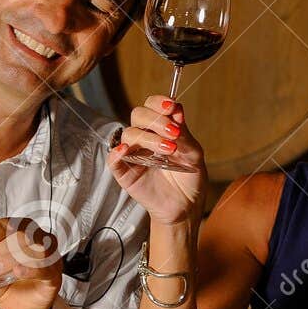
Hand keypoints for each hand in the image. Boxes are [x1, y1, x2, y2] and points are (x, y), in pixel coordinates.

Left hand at [0, 218, 63, 308]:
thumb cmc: (9, 286)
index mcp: (21, 234)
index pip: (7, 224)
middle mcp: (37, 241)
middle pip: (20, 233)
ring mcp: (48, 257)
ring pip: (33, 248)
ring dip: (9, 258)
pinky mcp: (54, 275)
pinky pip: (45, 267)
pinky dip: (29, 268)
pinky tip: (17, 272)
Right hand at [106, 95, 204, 225]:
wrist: (187, 205)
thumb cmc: (189, 178)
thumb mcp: (193, 154)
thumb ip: (184, 133)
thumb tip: (177, 109)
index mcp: (161, 129)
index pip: (152, 106)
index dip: (159, 103)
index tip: (171, 106)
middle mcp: (145, 138)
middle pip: (138, 115)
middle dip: (155, 120)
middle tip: (173, 132)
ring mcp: (133, 154)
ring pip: (129, 135)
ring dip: (148, 138)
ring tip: (169, 149)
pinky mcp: (125, 172)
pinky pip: (113, 160)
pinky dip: (117, 153)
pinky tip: (126, 151)